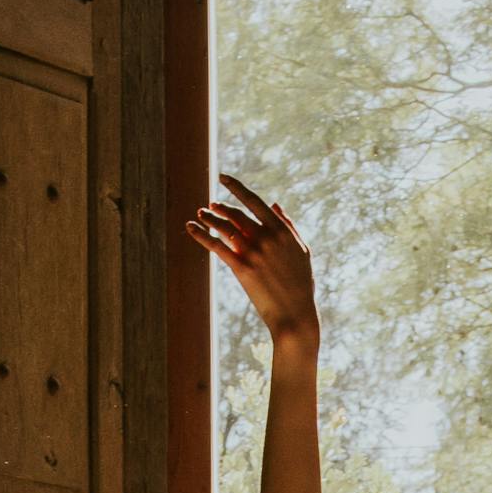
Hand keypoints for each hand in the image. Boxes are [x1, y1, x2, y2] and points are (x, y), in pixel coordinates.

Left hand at [186, 172, 317, 348]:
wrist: (294, 314)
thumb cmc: (301, 285)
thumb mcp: (301, 251)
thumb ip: (288, 226)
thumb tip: (274, 204)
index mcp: (281, 231)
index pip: (254, 201)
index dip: (236, 187)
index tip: (223, 177)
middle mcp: (266, 237)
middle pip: (236, 214)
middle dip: (221, 207)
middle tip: (210, 205)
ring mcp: (253, 252)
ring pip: (225, 227)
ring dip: (210, 218)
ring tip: (200, 214)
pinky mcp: (241, 268)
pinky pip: (217, 246)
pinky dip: (201, 235)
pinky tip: (190, 227)